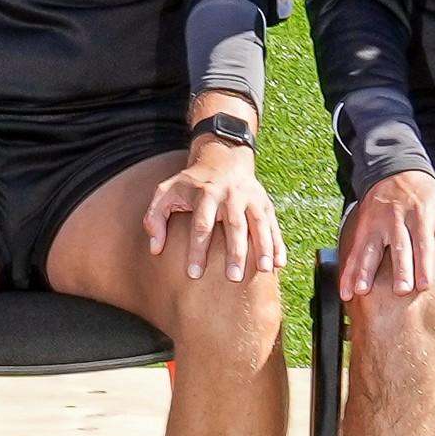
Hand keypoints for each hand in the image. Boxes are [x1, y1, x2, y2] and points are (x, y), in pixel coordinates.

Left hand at [148, 135, 282, 283]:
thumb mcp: (166, 192)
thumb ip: (154, 218)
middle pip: (234, 225)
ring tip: (264, 270)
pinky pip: (273, 224)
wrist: (222, 157)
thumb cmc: (190, 184)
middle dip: (235, 251)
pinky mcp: (264, 202)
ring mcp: (250, 197)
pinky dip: (278, 243)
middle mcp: (230, 195)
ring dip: (263, 246)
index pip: (201, 225)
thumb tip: (155, 248)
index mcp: (204, 194)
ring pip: (258, 223)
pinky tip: (280, 263)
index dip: (198, 250)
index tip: (194, 274)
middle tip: (233, 278)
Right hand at [339, 163, 434, 303]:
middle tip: (400, 291)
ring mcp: (377, 222)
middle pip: (398, 247)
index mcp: (420, 214)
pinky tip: (345, 290)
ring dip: (364, 271)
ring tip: (361, 291)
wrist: (394, 168)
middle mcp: (397, 218)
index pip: (423, 242)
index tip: (425, 285)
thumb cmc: (425, 193)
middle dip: (399, 269)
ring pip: (370, 249)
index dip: (424, 264)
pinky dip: (348, 271)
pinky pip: (354, 251)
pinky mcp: (362, 227)